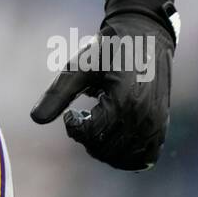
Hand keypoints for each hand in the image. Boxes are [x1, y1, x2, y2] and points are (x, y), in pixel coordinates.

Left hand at [30, 11, 175, 170]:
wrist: (145, 37)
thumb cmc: (108, 50)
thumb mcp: (80, 67)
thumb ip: (58, 93)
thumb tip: (35, 119)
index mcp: (124, 101)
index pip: (91, 135)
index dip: (74, 126)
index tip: (72, 112)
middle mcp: (144, 117)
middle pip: (104, 150)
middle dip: (87, 138)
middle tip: (85, 117)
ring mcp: (156, 125)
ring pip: (123, 159)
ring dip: (104, 149)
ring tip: (99, 125)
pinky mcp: (162, 128)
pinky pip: (144, 159)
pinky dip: (126, 156)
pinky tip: (113, 138)